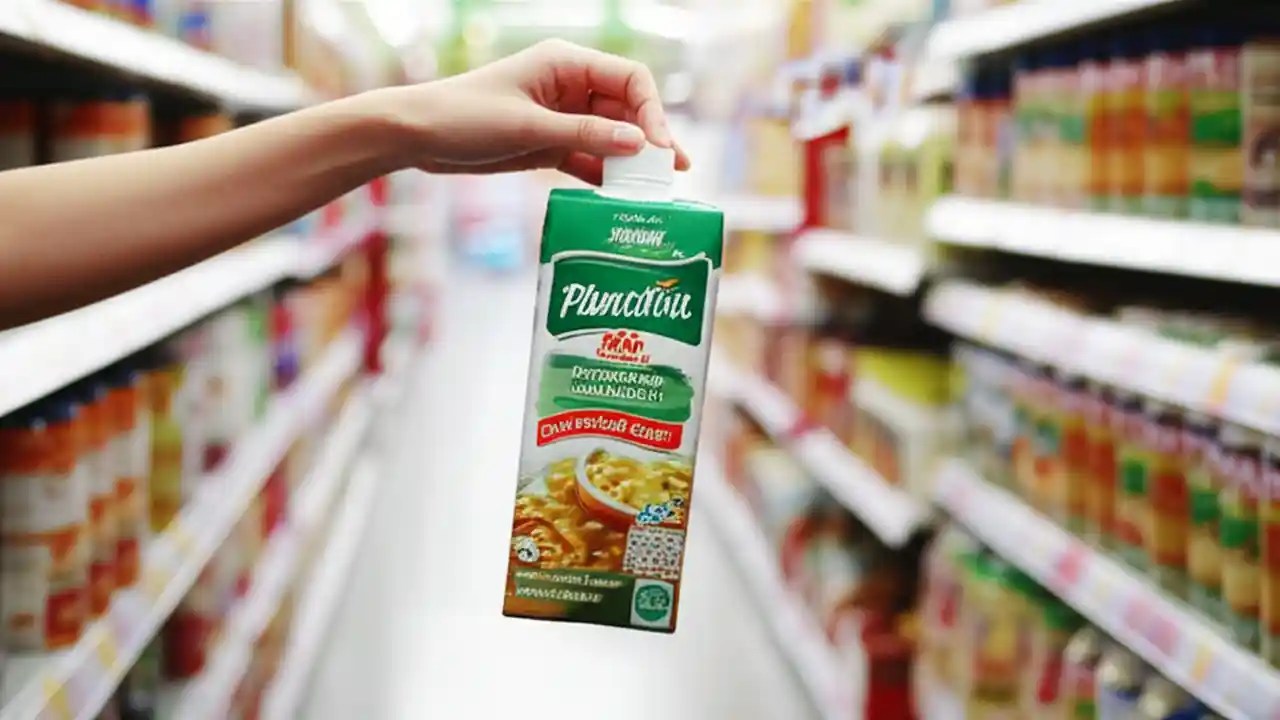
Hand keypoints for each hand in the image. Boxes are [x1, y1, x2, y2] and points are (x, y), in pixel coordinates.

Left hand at [384, 39, 689, 183]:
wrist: (417, 136)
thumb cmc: (465, 117)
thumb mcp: (528, 127)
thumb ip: (585, 135)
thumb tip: (639, 144)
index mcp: (566, 64)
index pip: (630, 79)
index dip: (652, 112)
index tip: (658, 148)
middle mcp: (569, 87)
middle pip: (627, 110)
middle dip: (650, 140)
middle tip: (674, 174)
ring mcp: (560, 117)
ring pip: (611, 137)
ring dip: (631, 162)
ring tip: (656, 191)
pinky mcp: (548, 145)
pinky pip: (589, 158)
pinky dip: (605, 176)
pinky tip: (622, 197)